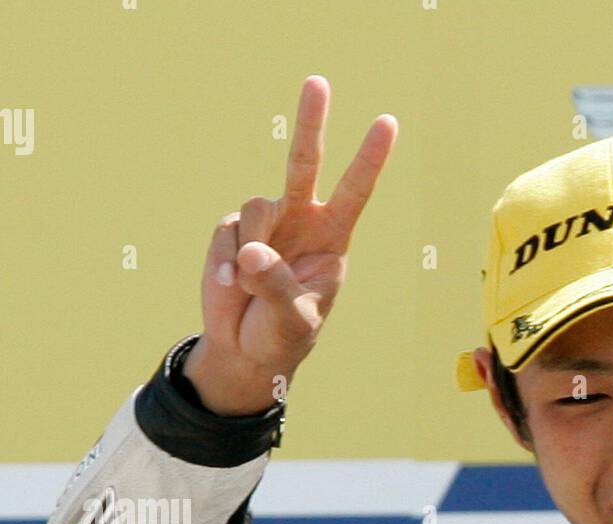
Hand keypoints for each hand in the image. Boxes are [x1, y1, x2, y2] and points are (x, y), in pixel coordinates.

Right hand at [185, 75, 396, 414]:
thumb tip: (251, 251)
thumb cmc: (283, 337)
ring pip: (256, 208)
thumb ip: (277, 286)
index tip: (386, 122)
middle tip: (318, 82)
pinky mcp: (231, 232)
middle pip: (304, 163)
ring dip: (251, 250)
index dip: (369, 158)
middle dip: (311, 122)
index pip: (354, 192)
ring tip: (249, 287)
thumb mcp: (292, 320)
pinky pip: (226, 232)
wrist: (245, 350)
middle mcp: (301, 222)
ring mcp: (265, 224)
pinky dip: (225, 263)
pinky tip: (230, 288)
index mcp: (332, 239)